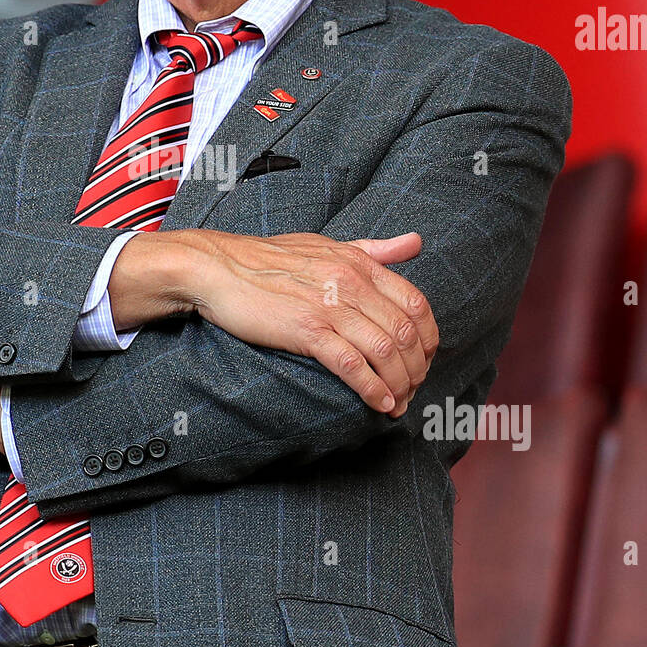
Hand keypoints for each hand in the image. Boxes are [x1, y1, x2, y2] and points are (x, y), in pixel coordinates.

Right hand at [111, 228, 436, 415]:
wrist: (217, 267)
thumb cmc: (269, 259)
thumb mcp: (326, 245)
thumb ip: (373, 249)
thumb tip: (415, 242)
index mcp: (358, 262)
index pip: (416, 303)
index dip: (429, 337)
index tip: (426, 359)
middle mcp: (350, 282)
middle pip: (406, 332)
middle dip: (417, 368)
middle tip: (413, 388)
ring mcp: (329, 306)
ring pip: (385, 351)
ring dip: (400, 384)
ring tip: (398, 403)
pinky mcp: (306, 329)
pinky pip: (352, 365)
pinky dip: (372, 389)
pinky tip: (379, 404)